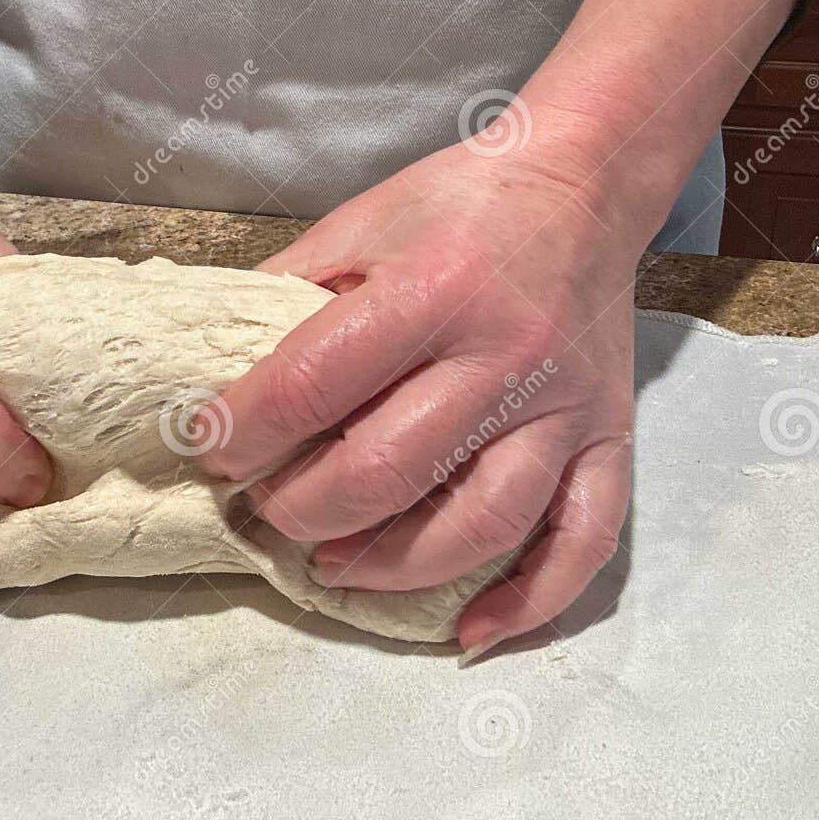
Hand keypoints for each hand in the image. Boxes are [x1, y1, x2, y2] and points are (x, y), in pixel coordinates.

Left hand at [201, 113, 656, 657]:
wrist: (583, 184)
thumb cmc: (460, 203)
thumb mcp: (360, 221)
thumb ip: (288, 291)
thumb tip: (215, 373)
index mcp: (434, 287)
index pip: (314, 384)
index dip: (242, 432)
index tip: (210, 449)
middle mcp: (505, 354)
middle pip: (387, 471)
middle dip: (301, 509)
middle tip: (268, 510)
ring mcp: (563, 406)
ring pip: (479, 523)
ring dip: (390, 566)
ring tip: (334, 565)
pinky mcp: (608, 437)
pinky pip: (581, 541)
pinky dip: (528, 602)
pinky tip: (468, 635)